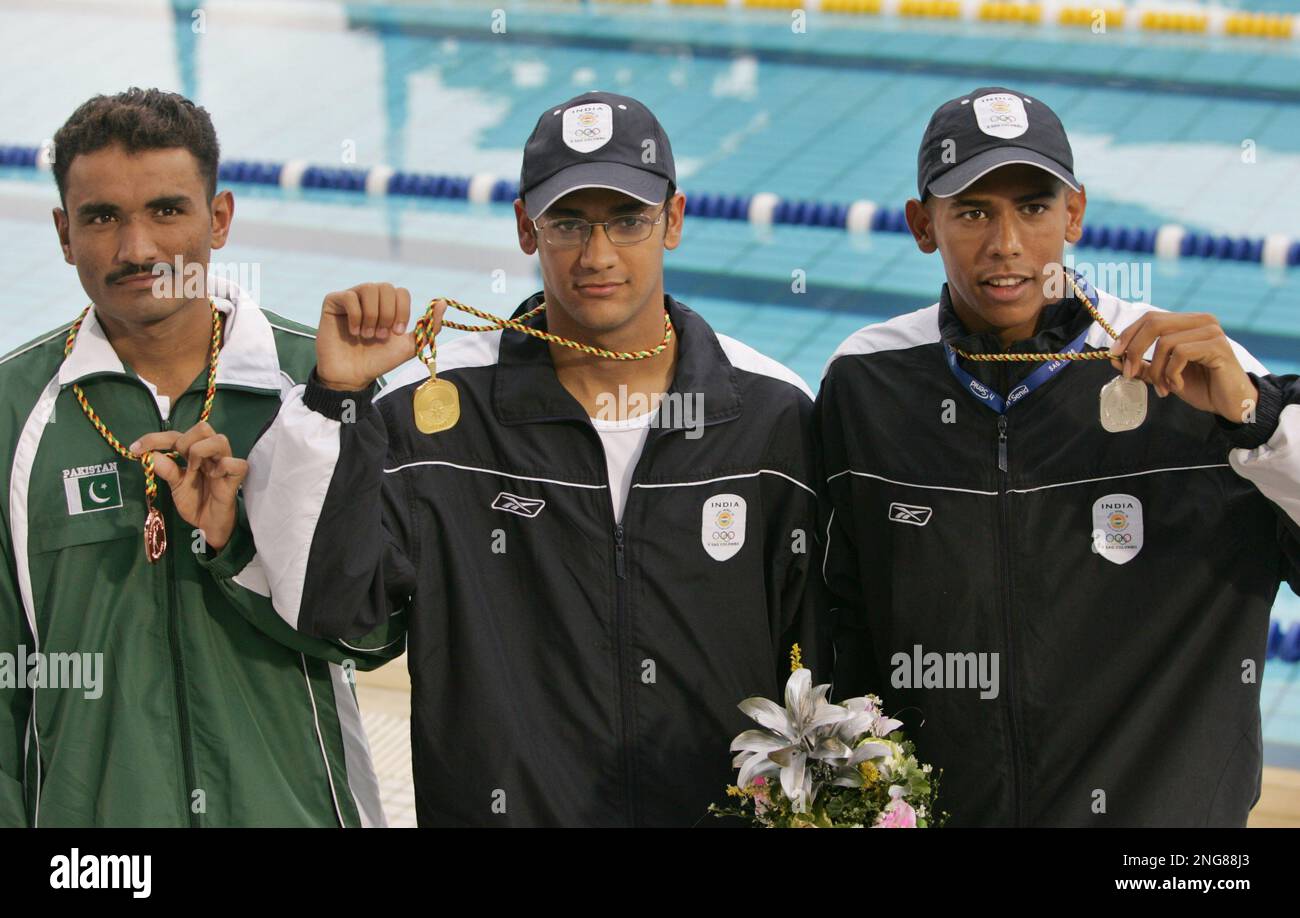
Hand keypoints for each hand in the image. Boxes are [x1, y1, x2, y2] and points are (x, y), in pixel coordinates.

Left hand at [130, 421, 246, 551]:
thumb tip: (149, 455)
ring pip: (220, 440)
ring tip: (194, 469)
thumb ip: (166, 469)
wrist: (208, 524)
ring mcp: (224, 463)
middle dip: (184, 441)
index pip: (176, 435)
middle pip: (203, 427)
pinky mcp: (236, 477)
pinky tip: (215, 476)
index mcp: (195, 452)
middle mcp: (211, 453)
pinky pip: (235, 463)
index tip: (135, 449)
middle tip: (179, 461)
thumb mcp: (175, 485)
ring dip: (201, 451)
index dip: (155, 439)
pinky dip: (223, 466)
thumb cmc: (195, 501)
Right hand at [316, 284, 447, 390]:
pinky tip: (353, 332)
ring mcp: (352, 297)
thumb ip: (428, 328)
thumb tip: (443, 303)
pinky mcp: (333, 302)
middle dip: (387, 314)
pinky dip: (355, 316)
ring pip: (369, 288)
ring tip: (367, 335)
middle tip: (380, 336)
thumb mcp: (409, 346)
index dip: (402, 311)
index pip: (401, 292)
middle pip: (386, 287)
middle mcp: (370, 297)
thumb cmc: (379, 360)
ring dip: (372, 316)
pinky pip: (349, 297)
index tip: (397, 333)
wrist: (353, 375)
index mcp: (388, 305)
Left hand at [1108, 311, 1258, 424]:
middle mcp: (1201, 321)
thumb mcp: (1164, 375)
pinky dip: (1172, 373)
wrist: (1231, 404)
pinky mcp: (1218, 346)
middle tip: (1129, 373)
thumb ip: (1142, 365)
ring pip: (1165, 343)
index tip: (1113, 355)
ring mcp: (1211, 331)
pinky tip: (1178, 386)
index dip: (1128, 335)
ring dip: (1157, 370)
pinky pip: (1180, 354)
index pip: (1150, 318)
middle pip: (1154, 324)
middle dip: (1135, 350)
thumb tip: (1112, 357)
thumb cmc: (1201, 387)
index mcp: (1187, 322)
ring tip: (1162, 388)